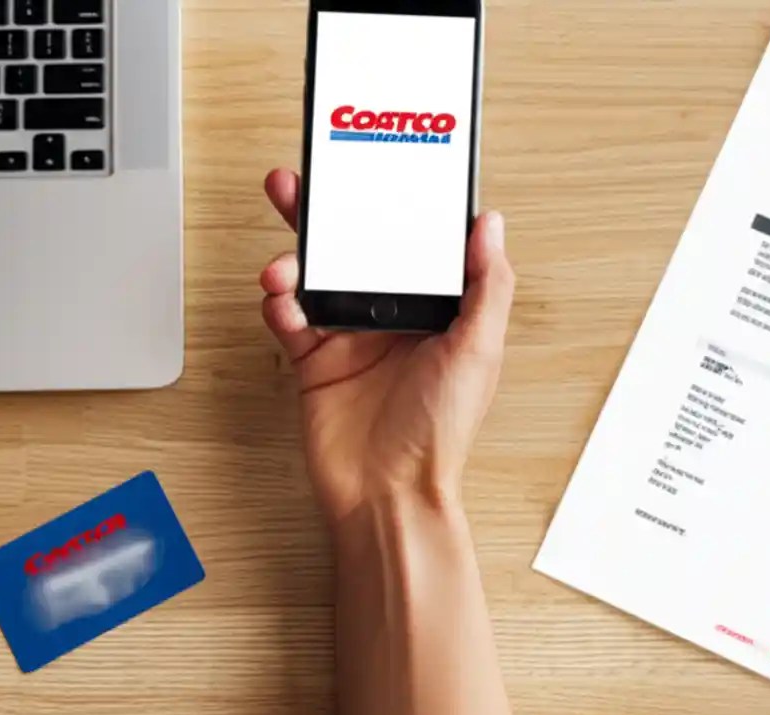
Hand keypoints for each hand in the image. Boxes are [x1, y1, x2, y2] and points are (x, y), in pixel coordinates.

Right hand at [259, 169, 514, 528]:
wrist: (387, 493)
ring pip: (313, 276)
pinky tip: (281, 301)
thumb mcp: (478, 351)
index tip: (374, 167)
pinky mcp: (313, 360)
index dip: (392, 204)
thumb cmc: (439, 432)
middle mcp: (390, 315)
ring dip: (293, 259)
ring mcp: (348, 335)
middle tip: (300, 183)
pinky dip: (279, 304)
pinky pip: (288, 318)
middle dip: (324, 214)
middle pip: (353, 248)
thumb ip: (486, 285)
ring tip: (284, 264)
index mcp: (434, 307)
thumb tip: (490, 224)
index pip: (411, 241)